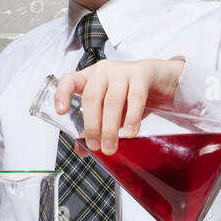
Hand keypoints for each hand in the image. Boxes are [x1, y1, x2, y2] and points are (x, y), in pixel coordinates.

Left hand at [54, 58, 185, 154]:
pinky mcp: (141, 75)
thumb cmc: (129, 94)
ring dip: (110, 127)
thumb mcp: (110, 110)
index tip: (60, 111)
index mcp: (90, 77)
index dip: (62, 94)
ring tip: (110, 147)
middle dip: (92, 125)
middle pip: (92, 97)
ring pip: (112, 100)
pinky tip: (130, 132)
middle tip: (94, 146)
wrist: (160, 78)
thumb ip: (95, 127)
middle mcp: (103, 72)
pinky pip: (135, 98)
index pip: (70, 80)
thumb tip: (81, 150)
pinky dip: (131, 118)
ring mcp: (122, 71)